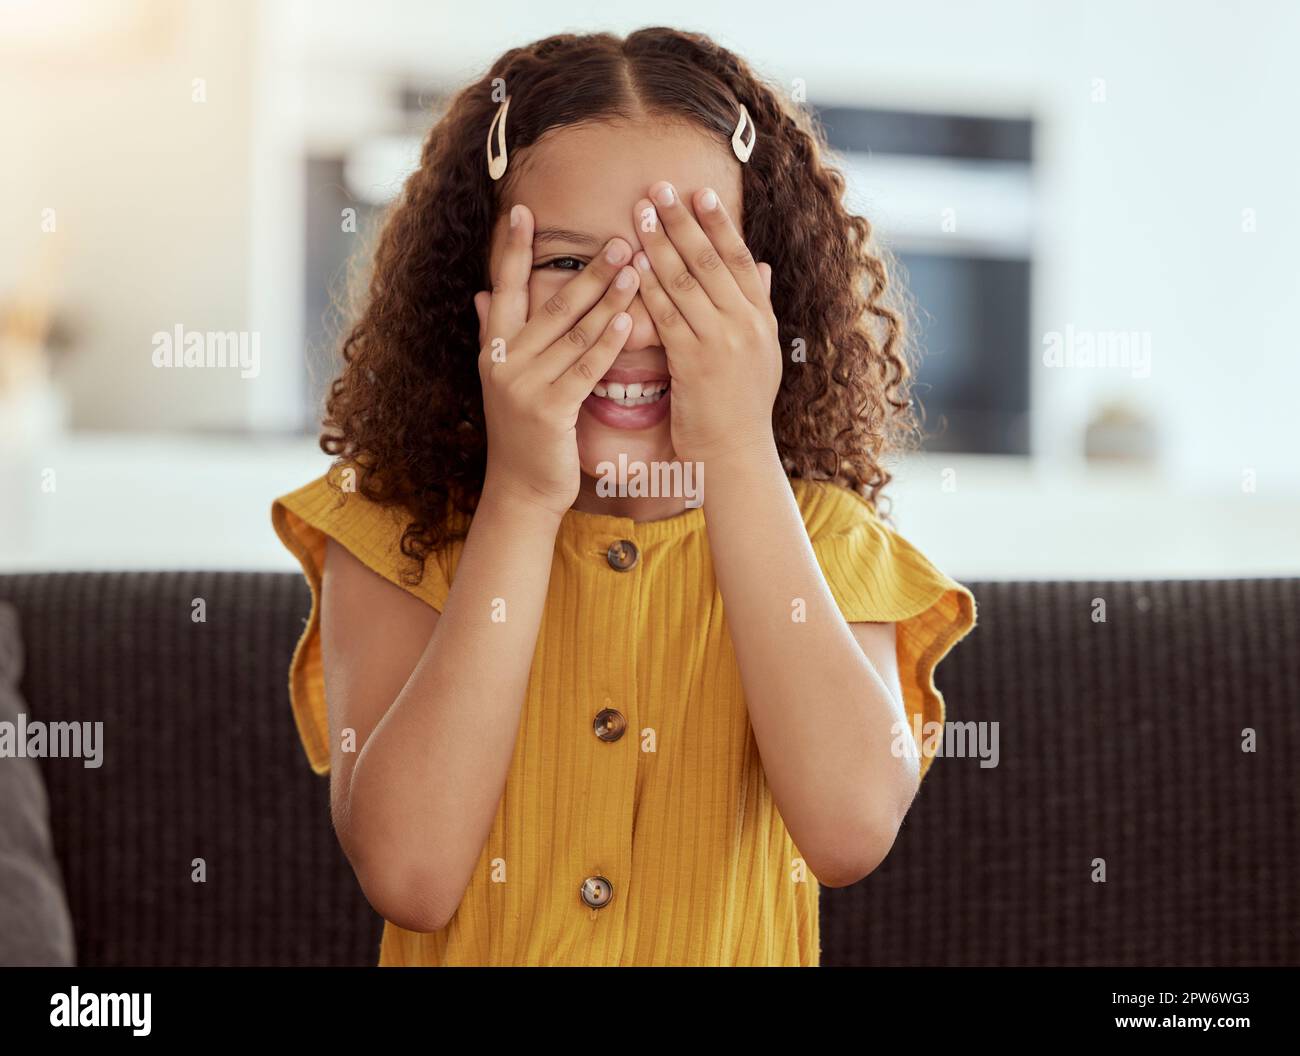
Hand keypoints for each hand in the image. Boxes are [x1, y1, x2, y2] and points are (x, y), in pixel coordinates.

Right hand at [473, 204, 640, 517]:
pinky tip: (631, 321)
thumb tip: (481, 293)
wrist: (522, 490)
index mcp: (493, 348)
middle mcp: (503, 362)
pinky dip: (608, 344)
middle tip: (621, 239)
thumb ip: (493, 334)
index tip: (523, 210)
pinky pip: (585, 369)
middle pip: (551, 304)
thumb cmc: (523, 432)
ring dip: (608, 299)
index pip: (505, 288)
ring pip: (573, 333)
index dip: (514, 250)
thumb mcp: (501, 381)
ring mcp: (524, 386)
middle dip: (588, 270)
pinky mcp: (549, 411)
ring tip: (636, 269)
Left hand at [630, 181, 780, 464]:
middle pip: (711, 260)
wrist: (735, 454)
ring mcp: (723, 342)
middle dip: (683, 222)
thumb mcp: (759, 352)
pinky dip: (648, 286)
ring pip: (687, 281)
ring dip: (660, 244)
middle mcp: (747, 324)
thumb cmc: (739, 407)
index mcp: (761, 319)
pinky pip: (667, 315)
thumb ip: (756, 306)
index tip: (698, 192)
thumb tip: (760, 265)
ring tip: (640, 214)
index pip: (738, 258)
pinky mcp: (696, 362)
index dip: (718, 223)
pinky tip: (631, 265)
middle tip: (659, 189)